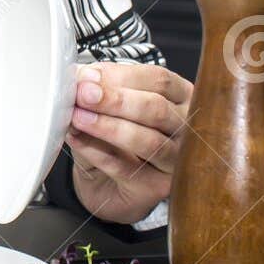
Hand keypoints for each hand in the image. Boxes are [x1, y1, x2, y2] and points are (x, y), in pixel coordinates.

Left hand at [66, 62, 191, 224]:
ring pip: (148, 141)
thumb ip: (96, 90)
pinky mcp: (157, 187)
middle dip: (116, 100)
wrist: (104, 182)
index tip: (89, 77)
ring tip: (78, 118)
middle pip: (157, 109)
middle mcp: (186, 129)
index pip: (160, 80)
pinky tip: (77, 139)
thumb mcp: (105, 106)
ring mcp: (175, 161)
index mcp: (180, 97)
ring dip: (107, 127)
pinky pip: (126, 168)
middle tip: (84, 95)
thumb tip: (81, 77)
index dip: (122, 76)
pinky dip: (96, 152)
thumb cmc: (112, 137)